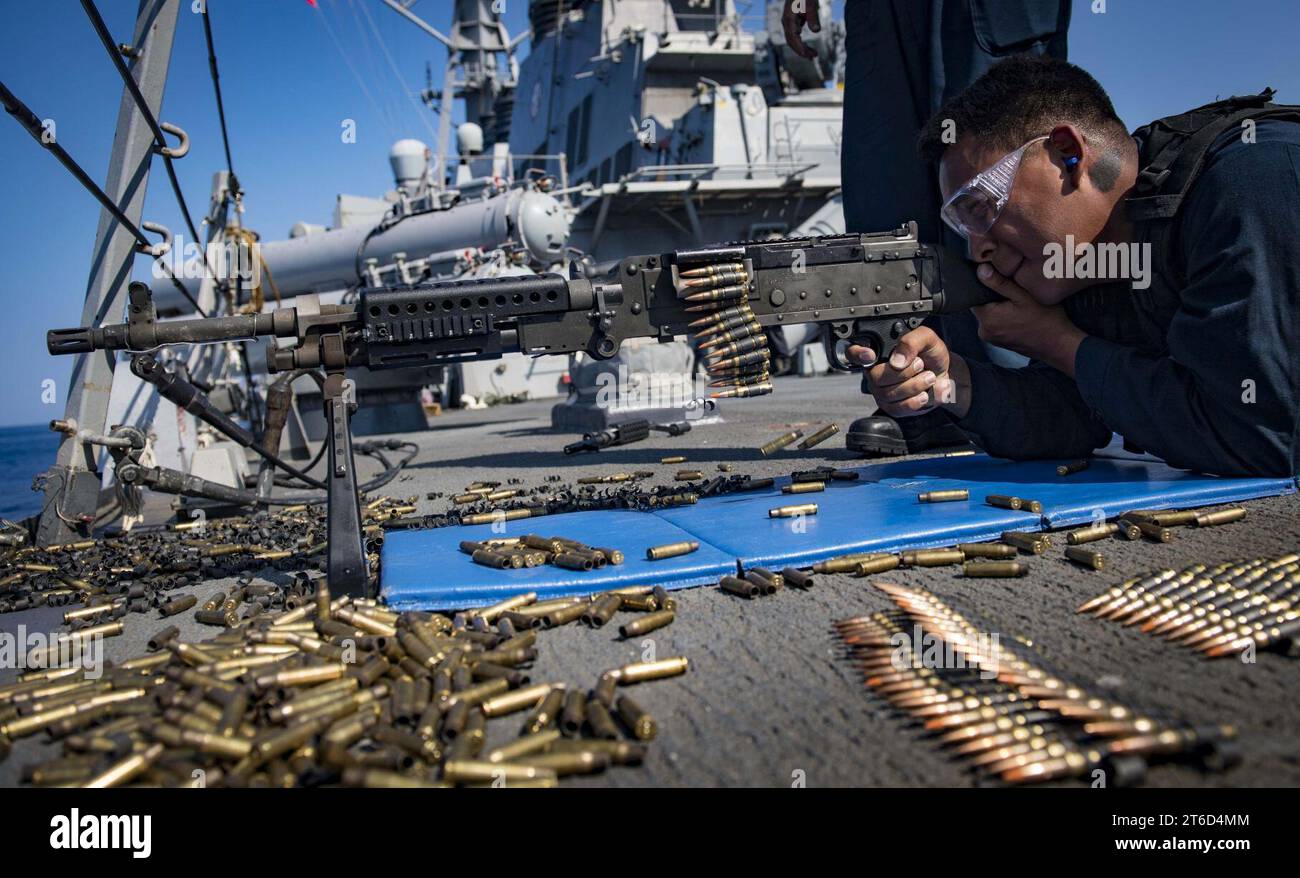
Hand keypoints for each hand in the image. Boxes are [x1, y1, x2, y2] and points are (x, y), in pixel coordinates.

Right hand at [782, 0, 820, 59]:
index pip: (793, 38)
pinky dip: (801, 43)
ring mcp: (788, 23)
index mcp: (789, 19)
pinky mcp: (792, 22)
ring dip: (801, 49)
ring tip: (813, 55)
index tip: (810, 55)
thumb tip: (816, 31)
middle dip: (802, 51)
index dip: (801, 48)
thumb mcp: (811, 3)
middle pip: (791, 42)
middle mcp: (786, 22)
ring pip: (792, 40)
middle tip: (814, 57)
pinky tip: (808, 48)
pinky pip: (794, 37)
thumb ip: (813, 17)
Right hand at [848, 327, 970, 418]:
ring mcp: (881, 391)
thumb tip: (896, 360)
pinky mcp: (892, 407)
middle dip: (903, 373)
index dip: (857, 354)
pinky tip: (925, 393)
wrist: (945, 373)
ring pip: (889, 394)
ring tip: (929, 377)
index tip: (870, 355)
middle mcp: (875, 372)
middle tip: (921, 364)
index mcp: (878, 352)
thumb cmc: (931, 354)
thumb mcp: (927, 338)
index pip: (853, 352)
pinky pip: (897, 408)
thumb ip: (911, 342)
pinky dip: (915, 401)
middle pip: (876, 377)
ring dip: (914, 386)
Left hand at [971, 264, 1085, 374]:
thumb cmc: (1046, 320)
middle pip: (982, 304)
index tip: (1001, 281)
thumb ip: (1000, 282)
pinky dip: (1004, 317)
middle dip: (995, 296)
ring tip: (1019, 304)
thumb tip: (981, 270)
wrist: (1059, 345)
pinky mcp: (999, 342)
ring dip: (1000, 307)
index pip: (975, 295)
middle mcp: (984, 331)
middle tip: (1015, 293)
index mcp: (987, 319)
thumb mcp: (1023, 296)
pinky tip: (1020, 315)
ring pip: (989, 314)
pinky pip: (996, 323)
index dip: (986, 285)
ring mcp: (991, 338)